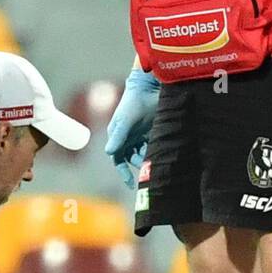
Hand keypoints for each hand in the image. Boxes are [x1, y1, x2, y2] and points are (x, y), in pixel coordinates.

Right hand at [105, 67, 160, 189]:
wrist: (148, 87)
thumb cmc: (133, 103)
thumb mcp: (125, 121)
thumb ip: (119, 136)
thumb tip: (109, 153)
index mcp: (117, 136)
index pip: (118, 159)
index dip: (123, 173)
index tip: (131, 185)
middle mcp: (127, 137)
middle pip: (132, 158)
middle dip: (140, 164)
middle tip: (149, 166)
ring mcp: (140, 134)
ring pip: (143, 153)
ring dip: (149, 158)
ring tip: (156, 158)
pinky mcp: (152, 131)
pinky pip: (153, 145)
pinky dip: (156, 151)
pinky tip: (162, 152)